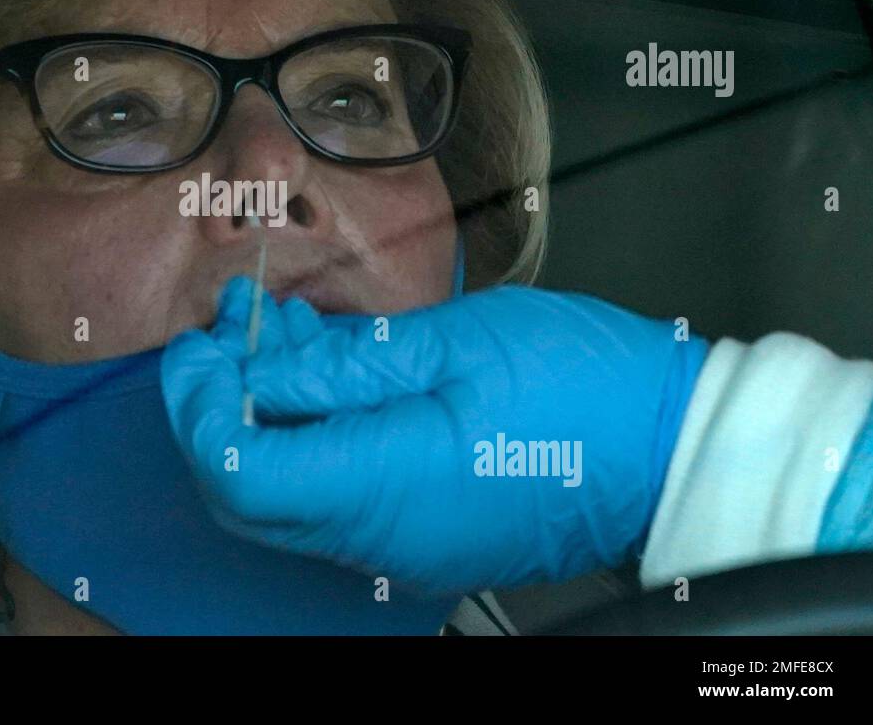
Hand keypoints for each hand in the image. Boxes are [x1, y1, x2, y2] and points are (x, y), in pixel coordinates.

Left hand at [162, 278, 710, 594]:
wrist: (674, 451)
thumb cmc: (584, 389)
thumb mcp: (454, 344)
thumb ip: (343, 363)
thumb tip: (260, 371)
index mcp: (385, 487)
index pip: (238, 470)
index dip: (198, 408)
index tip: (198, 346)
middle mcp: (380, 537)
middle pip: (247, 491)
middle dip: (219, 404)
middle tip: (228, 328)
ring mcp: (401, 545)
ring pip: (290, 489)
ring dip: (267, 410)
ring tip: (277, 327)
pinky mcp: (422, 534)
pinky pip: (337, 493)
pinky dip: (312, 431)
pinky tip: (326, 365)